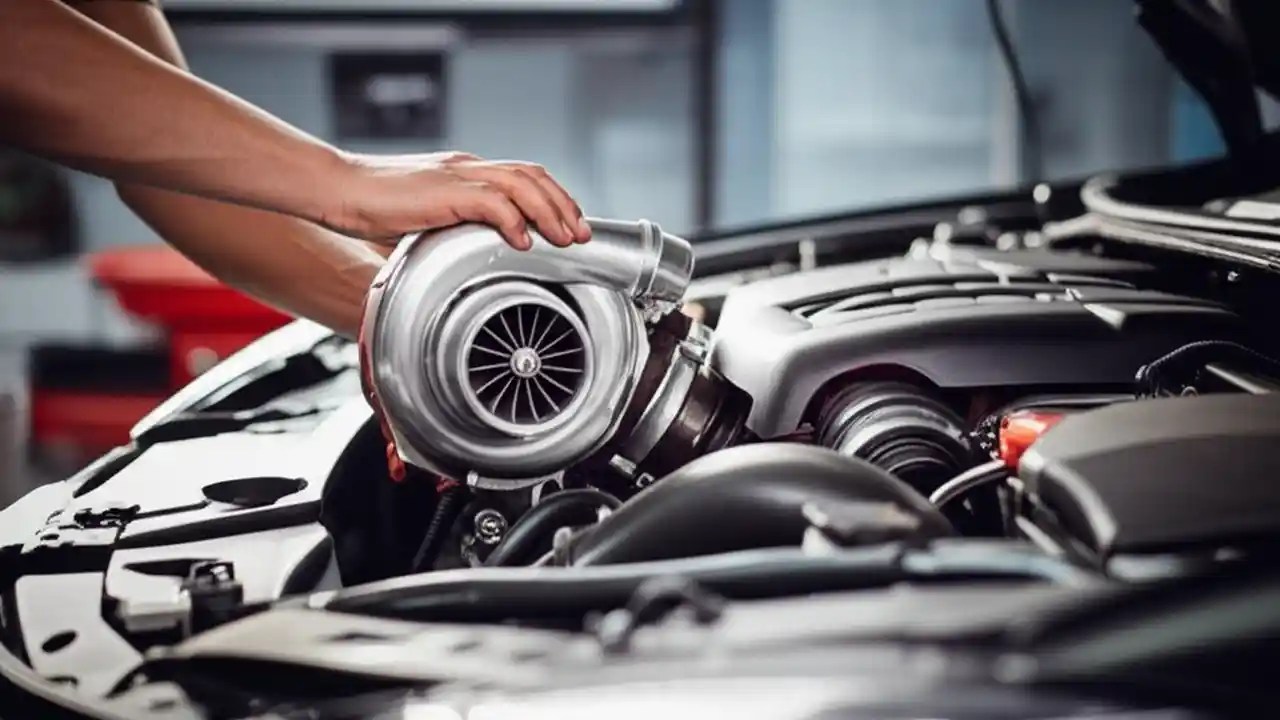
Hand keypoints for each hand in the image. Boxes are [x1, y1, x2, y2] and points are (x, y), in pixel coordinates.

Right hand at [326, 151, 590, 249]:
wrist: (338, 188)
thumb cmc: (372, 205)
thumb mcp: (424, 214)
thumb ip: (453, 223)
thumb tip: (477, 248)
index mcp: (465, 171)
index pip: (524, 176)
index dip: (554, 197)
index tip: (571, 223)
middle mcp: (467, 167)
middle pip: (533, 176)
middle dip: (564, 205)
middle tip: (582, 234)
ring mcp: (457, 176)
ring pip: (521, 186)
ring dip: (549, 213)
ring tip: (564, 238)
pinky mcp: (444, 191)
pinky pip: (491, 202)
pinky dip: (513, 221)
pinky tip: (523, 240)